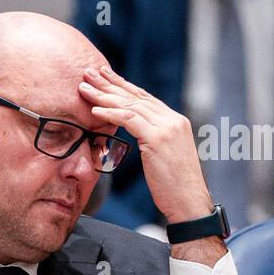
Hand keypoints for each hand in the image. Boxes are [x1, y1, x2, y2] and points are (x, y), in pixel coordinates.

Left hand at [78, 65, 213, 224]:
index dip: (123, 86)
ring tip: (84, 88)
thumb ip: (153, 140)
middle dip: (110, 83)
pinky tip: (95, 111)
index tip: (105, 77)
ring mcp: (167, 128)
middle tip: (89, 72)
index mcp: (175, 121)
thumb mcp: (164, 157)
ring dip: (104, 96)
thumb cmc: (174, 186)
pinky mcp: (158, 139)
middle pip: (135, 96)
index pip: (144, 98)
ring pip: (130, 105)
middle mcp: (173, 120)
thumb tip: (138, 134)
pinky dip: (111, 114)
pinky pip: (130, 120)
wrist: (189, 203)